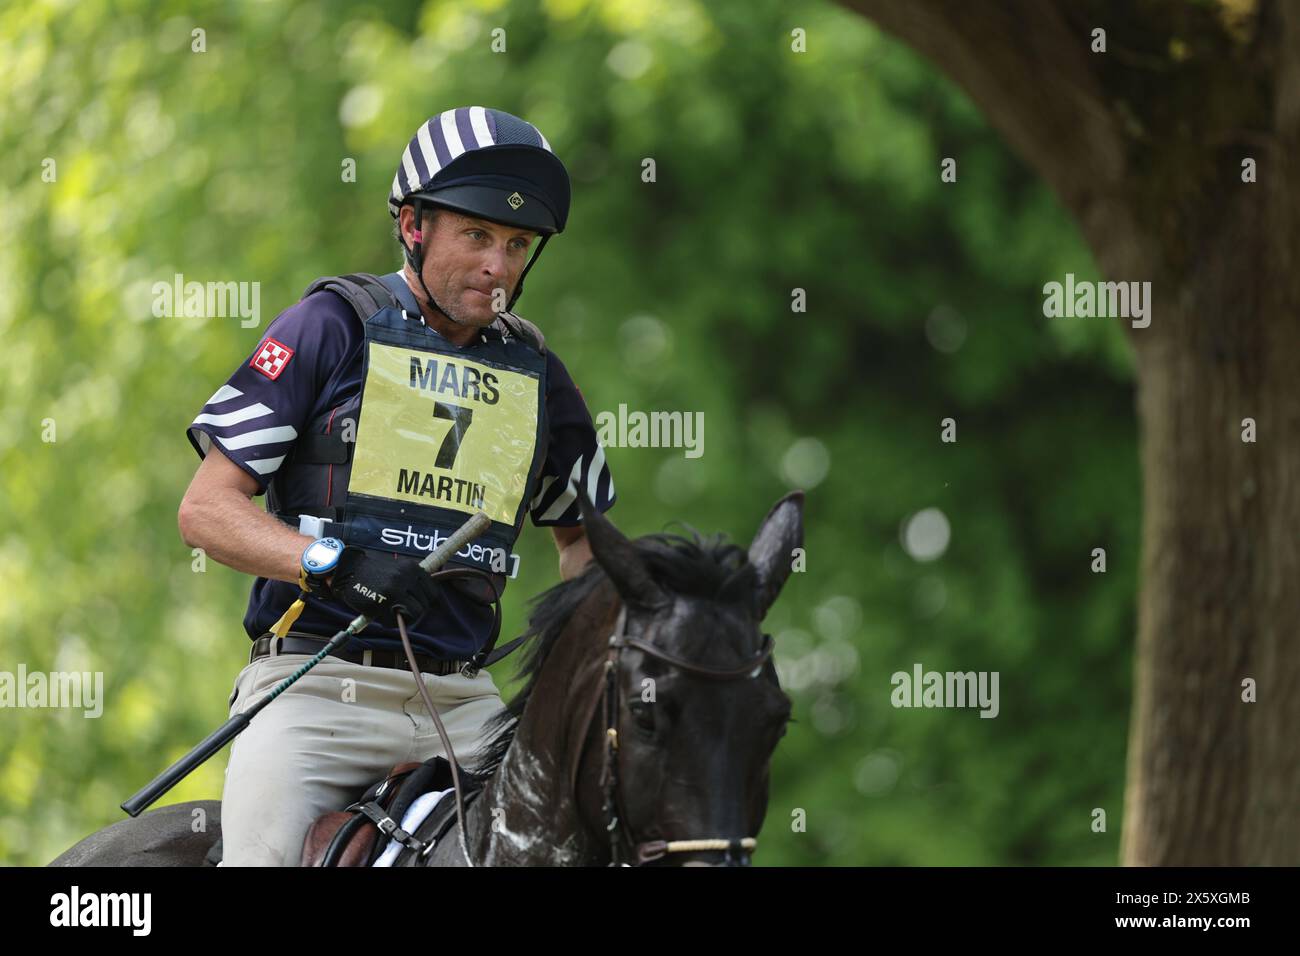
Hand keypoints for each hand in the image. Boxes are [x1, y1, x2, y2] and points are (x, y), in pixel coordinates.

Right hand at [325, 547, 439, 625]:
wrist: (349, 570)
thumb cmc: (374, 571)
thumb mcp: (398, 568)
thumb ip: (413, 580)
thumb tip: (427, 597)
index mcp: (412, 568)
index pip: (433, 592)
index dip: (425, 600)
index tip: (417, 602)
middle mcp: (406, 577)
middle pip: (424, 605)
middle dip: (414, 610)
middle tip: (402, 609)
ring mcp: (395, 590)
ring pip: (414, 613)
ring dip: (405, 617)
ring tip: (394, 613)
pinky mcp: (383, 602)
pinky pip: (395, 620)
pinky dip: (391, 622)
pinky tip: (383, 616)